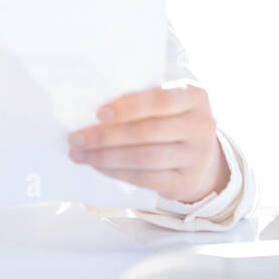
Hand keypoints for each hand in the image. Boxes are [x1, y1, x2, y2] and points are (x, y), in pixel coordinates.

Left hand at [67, 80, 229, 203]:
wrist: (202, 156)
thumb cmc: (172, 120)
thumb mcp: (167, 103)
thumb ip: (142, 102)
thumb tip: (95, 114)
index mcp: (195, 96)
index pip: (160, 100)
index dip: (128, 107)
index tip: (98, 114)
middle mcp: (202, 125)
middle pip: (148, 132)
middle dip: (106, 136)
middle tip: (76, 138)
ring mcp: (197, 156)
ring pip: (144, 158)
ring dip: (106, 157)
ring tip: (81, 154)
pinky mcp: (187, 182)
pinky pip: (146, 179)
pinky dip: (118, 173)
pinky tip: (98, 166)